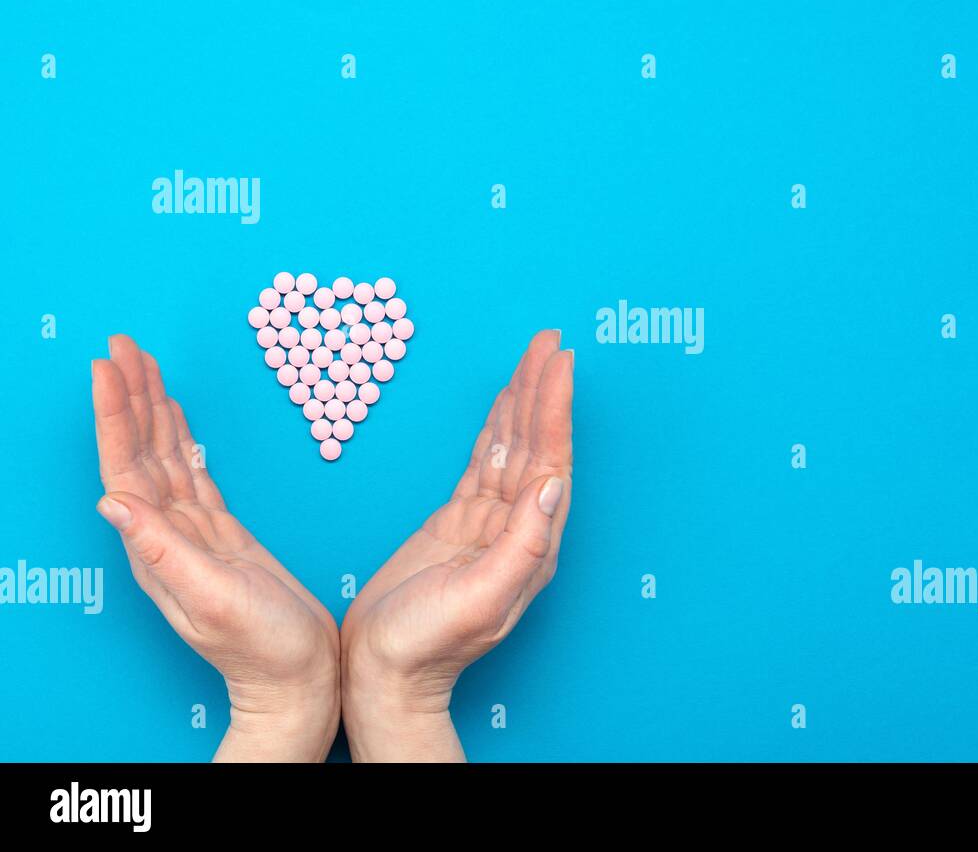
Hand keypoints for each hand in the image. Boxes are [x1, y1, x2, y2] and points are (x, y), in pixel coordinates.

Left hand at [92, 335, 339, 761]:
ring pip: (165, 458)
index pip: (126, 468)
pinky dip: (182, 440)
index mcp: (159, 548)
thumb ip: (164, 551)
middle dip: (130, 397)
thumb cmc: (263, 648)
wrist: (300, 676)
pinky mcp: (222, 535)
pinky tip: (177, 418)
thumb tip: (113, 502)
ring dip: (151, 410)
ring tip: (143, 366)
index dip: (116, 416)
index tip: (111, 367)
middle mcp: (167, 537)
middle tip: (124, 345)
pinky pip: (193, 475)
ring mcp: (194, 534)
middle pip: (140, 453)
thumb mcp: (214, 599)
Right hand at [340, 329, 573, 761]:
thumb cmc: (428, 645)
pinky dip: (494, 428)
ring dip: (523, 401)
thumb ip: (522, 543)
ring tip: (533, 357)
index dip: (555, 409)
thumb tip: (553, 483)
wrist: (383, 670)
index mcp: (532, 545)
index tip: (559, 362)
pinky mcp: (459, 521)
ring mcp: (489, 523)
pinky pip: (483, 463)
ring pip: (511, 448)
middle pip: (536, 445)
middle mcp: (519, 529)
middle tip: (549, 341)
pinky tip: (502, 404)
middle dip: (543, 391)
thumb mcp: (480, 598)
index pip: (551, 461)